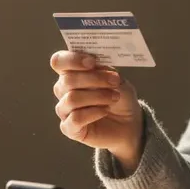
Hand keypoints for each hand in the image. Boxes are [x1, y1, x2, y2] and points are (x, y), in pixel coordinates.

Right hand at [50, 51, 143, 166]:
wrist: (130, 121)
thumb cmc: (119, 95)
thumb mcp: (116, 78)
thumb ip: (103, 70)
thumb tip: (94, 64)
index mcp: (71, 72)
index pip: (59, 61)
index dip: (72, 59)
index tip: (92, 62)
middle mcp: (63, 90)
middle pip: (67, 80)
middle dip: (94, 79)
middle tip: (115, 80)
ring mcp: (65, 110)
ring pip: (72, 99)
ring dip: (97, 96)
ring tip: (115, 97)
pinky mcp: (69, 129)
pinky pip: (75, 118)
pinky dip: (93, 113)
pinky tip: (105, 111)